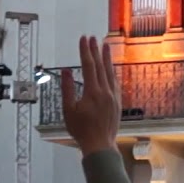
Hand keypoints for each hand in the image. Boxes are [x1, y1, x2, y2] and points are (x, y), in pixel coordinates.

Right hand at [61, 36, 120, 154]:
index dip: (85, 51)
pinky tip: (110, 68)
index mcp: (92, 92)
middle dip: (95, 51)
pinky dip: (112, 72)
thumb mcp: (68, 110)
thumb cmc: (81, 130)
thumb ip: (67, 89)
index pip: (88, 66)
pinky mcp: (117, 102)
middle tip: (93, 37)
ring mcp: (113, 96)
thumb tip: (66, 71)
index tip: (83, 39)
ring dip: (106, 58)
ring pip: (110, 73)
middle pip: (100, 66)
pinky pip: (115, 82)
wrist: (100, 145)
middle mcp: (106, 91)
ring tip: (105, 46)